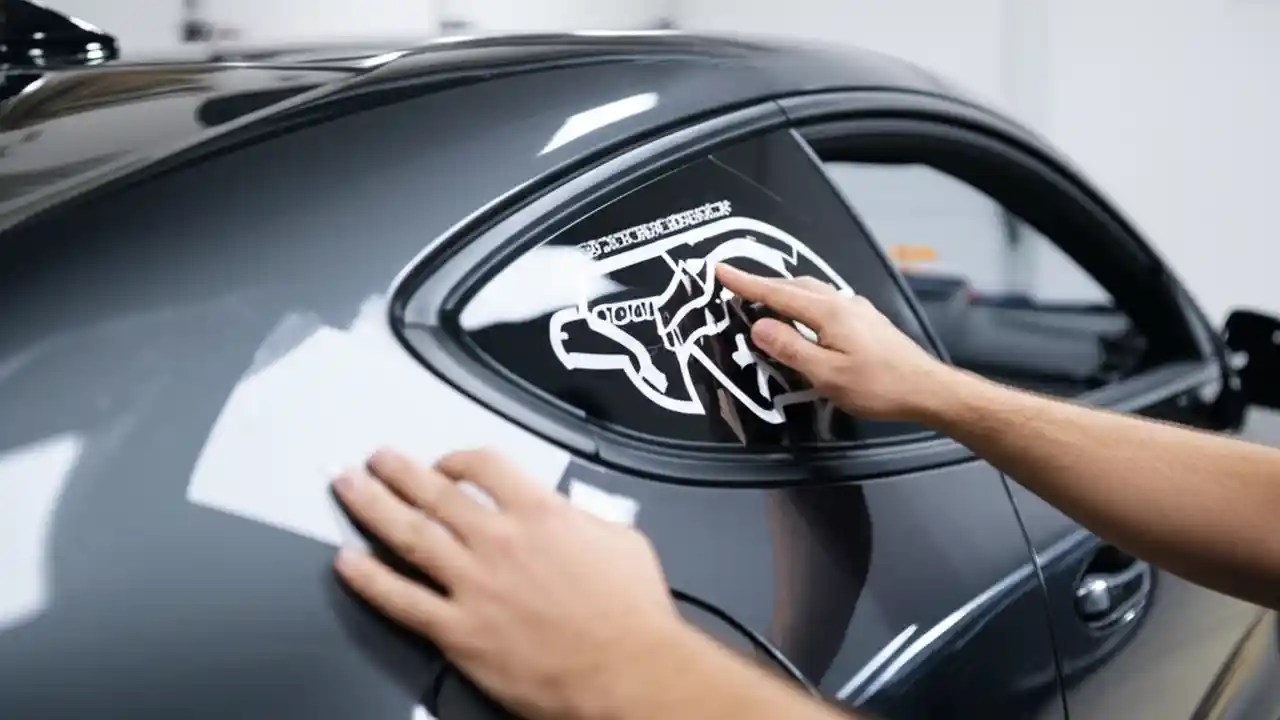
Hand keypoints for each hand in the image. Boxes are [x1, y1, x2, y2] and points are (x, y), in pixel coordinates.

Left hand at [332, 448, 685, 719]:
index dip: (457, 459)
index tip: (445, 464)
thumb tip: (566, 517)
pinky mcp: (459, 631)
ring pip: (409, 535)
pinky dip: (368, 578)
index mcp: (540, 512)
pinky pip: (401, 600)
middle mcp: (498, 541)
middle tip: (375, 460)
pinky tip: (346, 561)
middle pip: (434, 493)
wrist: (630, 673)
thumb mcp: (620, 541)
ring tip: (347, 486)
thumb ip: (581, 520)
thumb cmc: (633, 613)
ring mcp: (473, 585)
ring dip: (371, 506)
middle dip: (398, 471)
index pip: (484, 467)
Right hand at [716, 264, 958, 420]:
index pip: (778, 293)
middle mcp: (842, 303)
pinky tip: (803, 318)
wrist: (927, 389)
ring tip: (763, 301)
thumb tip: (758, 327)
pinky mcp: (866, 321)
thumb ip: (790, 349)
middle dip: (763, 286)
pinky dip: (803, 305)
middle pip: (795, 287)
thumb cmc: (878, 386)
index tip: (720, 270)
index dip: (746, 283)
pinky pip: (825, 304)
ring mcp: (857, 310)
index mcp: (828, 313)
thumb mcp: (826, 374)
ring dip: (784, 294)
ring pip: (812, 294)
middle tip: (735, 288)